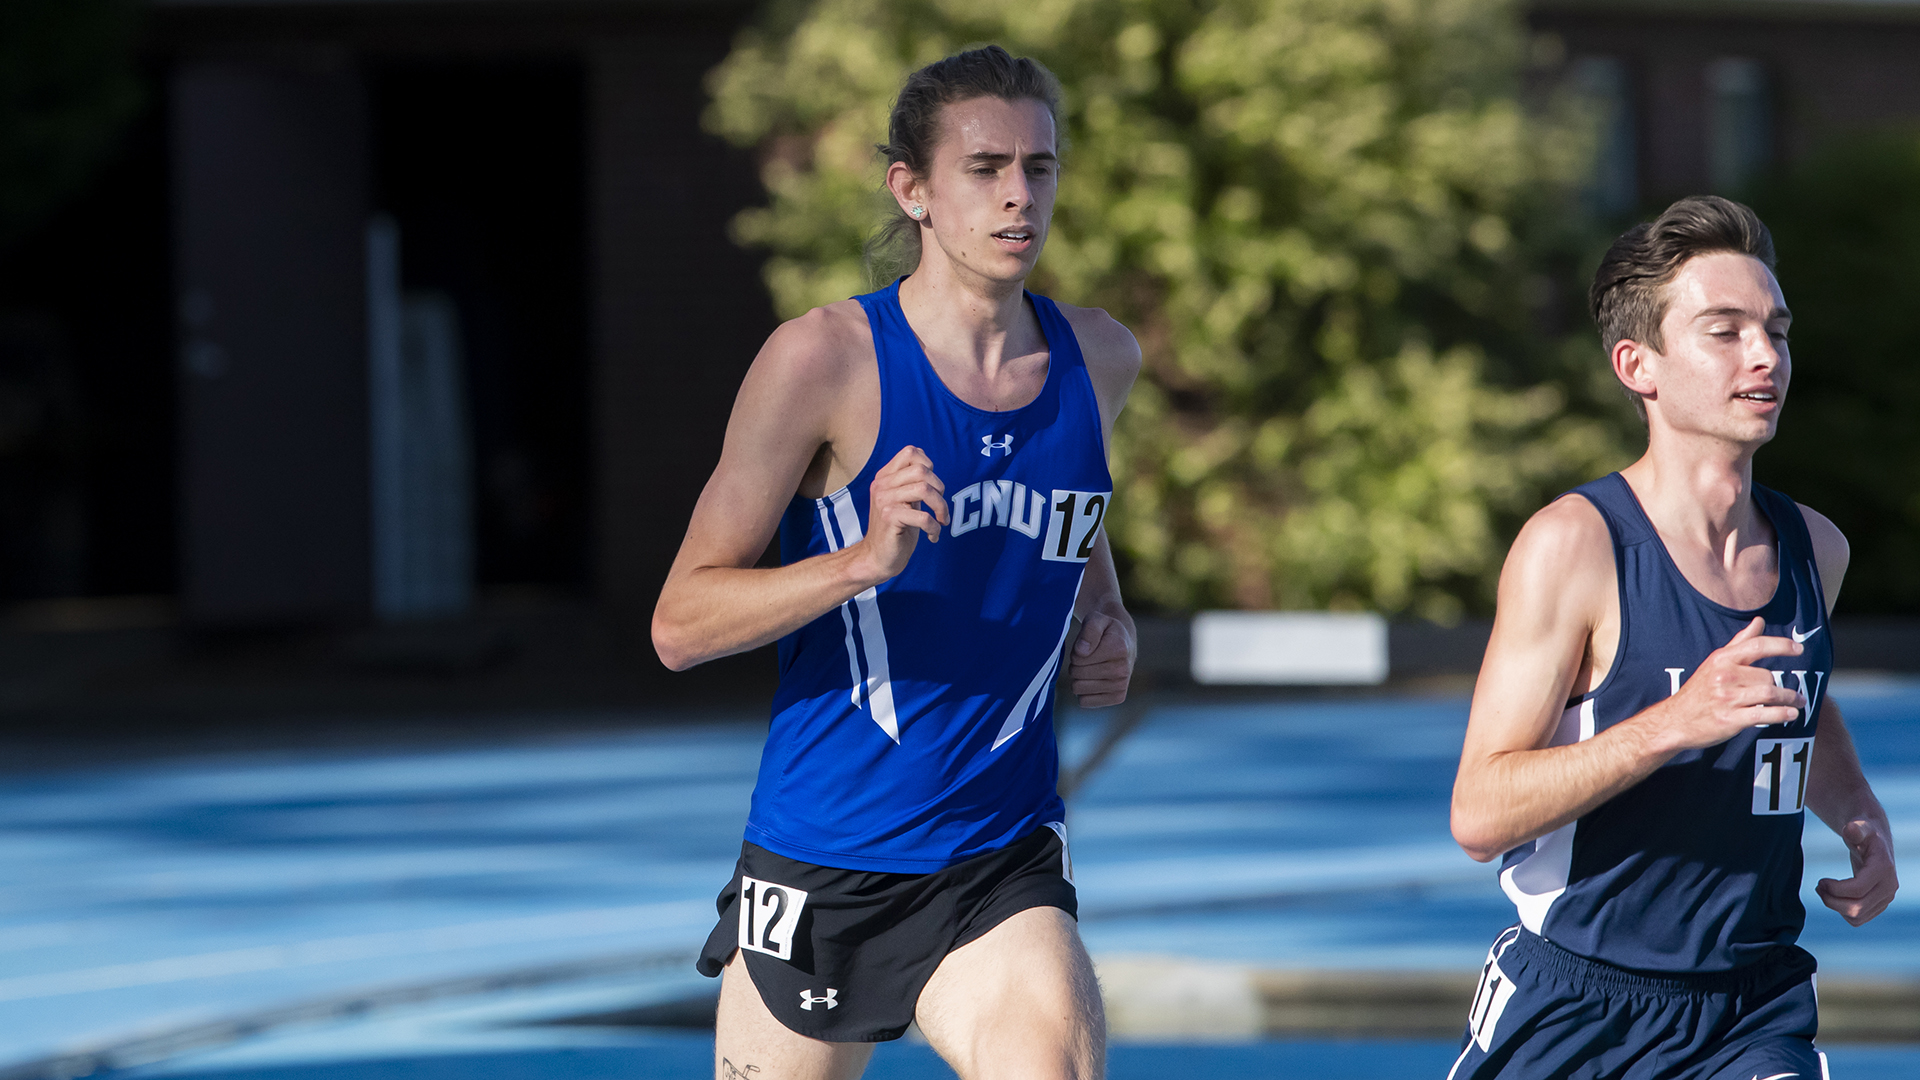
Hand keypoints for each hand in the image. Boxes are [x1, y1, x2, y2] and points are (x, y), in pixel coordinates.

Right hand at [854, 446, 948, 584]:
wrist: (877, 558)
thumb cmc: (896, 530)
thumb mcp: (905, 501)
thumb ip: (913, 483)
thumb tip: (929, 466)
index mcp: (885, 477)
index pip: (911, 452)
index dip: (929, 466)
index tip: (934, 487)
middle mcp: (882, 485)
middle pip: (921, 470)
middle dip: (940, 489)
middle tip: (940, 508)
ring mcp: (884, 501)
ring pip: (924, 490)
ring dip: (940, 507)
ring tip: (941, 520)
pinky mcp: (889, 518)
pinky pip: (922, 517)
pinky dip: (934, 527)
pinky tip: (933, 535)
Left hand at [1069, 608, 1134, 707]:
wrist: (1124, 641)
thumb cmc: (1105, 630)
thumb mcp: (1096, 620)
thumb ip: (1089, 630)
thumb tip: (1081, 652)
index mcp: (1118, 649)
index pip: (1077, 658)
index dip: (1076, 652)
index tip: (1087, 646)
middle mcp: (1123, 670)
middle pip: (1076, 674)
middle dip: (1076, 665)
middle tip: (1088, 657)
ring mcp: (1121, 686)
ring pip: (1078, 688)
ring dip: (1079, 678)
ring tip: (1091, 667)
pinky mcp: (1118, 698)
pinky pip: (1084, 701)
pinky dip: (1084, 692)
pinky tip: (1094, 680)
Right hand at [1652, 617, 1803, 753]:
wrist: (1675, 720)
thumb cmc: (1699, 690)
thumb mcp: (1715, 662)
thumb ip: (1740, 642)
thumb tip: (1759, 621)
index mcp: (1721, 659)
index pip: (1757, 646)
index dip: (1781, 646)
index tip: (1799, 649)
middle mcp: (1724, 676)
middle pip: (1767, 676)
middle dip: (1782, 685)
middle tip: (1792, 694)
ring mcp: (1727, 699)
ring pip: (1770, 694)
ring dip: (1790, 699)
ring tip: (1798, 703)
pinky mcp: (1730, 719)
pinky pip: (1764, 715)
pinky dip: (1782, 714)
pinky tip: (1791, 714)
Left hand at [1817, 818, 1898, 925]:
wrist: (1874, 839)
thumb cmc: (1864, 831)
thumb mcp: (1859, 826)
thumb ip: (1855, 829)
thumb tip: (1851, 830)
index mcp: (1883, 869)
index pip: (1857, 889)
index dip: (1834, 889)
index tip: (1820, 881)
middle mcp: (1889, 887)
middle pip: (1856, 908)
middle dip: (1831, 900)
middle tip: (1819, 887)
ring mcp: (1885, 898)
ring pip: (1857, 917)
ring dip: (1835, 907)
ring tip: (1823, 890)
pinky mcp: (1879, 904)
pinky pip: (1858, 919)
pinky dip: (1842, 912)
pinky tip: (1834, 896)